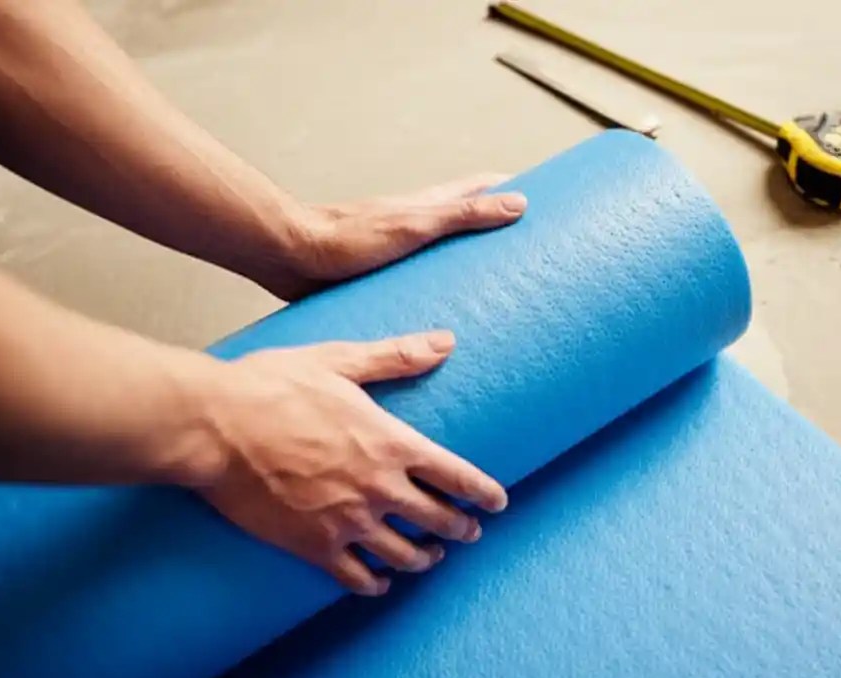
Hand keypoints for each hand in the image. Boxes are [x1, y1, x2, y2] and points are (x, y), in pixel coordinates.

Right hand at [194, 330, 506, 595]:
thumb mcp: (339, 360)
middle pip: (438, 519)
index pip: (456, 475)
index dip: (484, 492)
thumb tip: (447, 341)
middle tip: (471, 531)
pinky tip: (379, 582)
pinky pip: (355, 576)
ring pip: (403, 554)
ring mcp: (346, 522)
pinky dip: (373, 583)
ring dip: (424, 558)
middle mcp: (378, 489)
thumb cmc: (273, 386)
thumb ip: (397, 356)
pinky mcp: (312, 545)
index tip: (498, 502)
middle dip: (461, 528)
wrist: (214, 427)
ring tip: (431, 557)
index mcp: (391, 444)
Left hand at [257, 174, 526, 299]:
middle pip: (470, 225)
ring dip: (471, 274)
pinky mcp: (383, 279)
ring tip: (502, 305)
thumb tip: (518, 203)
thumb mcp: (415, 225)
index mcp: (430, 206)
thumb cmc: (347, 238)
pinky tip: (449, 327)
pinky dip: (441, 298)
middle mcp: (419, 226)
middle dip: (500, 238)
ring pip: (447, 259)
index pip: (483, 188)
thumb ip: (464, 214)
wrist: (291, 257)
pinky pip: (422, 287)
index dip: (515, 190)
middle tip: (533, 265)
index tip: (549, 203)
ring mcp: (401, 253)